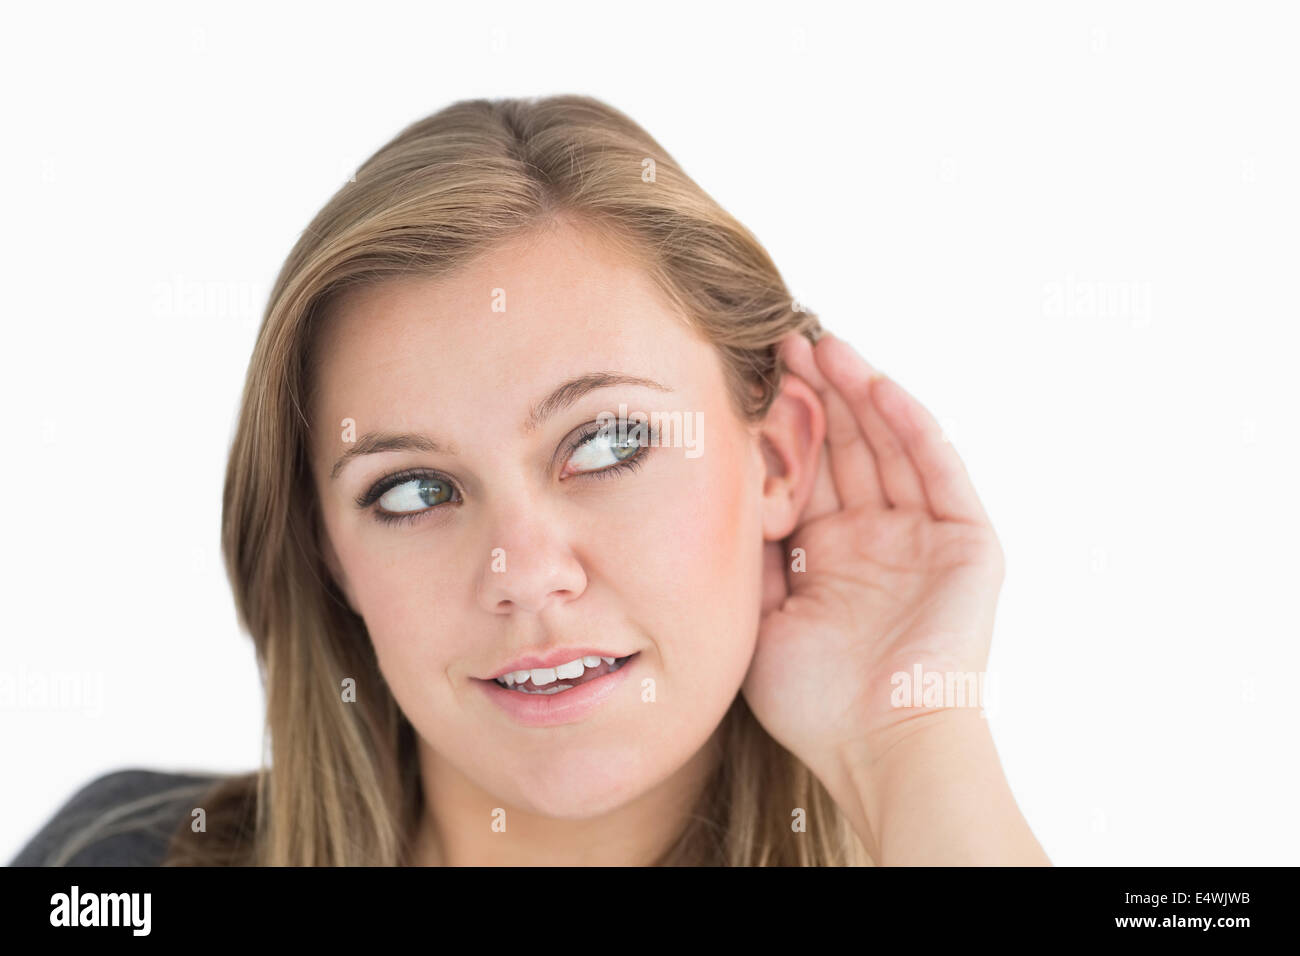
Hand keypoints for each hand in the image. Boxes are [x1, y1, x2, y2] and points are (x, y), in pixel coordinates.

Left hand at [741, 331, 1006, 779]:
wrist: (876, 745)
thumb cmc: (814, 699)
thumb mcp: (759, 617)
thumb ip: (746, 555)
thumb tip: (713, 493)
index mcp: (830, 555)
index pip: (807, 471)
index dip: (783, 426)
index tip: (749, 378)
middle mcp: (877, 537)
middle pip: (848, 446)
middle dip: (816, 393)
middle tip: (782, 342)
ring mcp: (923, 536)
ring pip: (891, 444)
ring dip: (858, 393)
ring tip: (821, 345)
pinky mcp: (966, 543)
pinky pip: (938, 470)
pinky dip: (910, 425)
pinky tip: (876, 386)